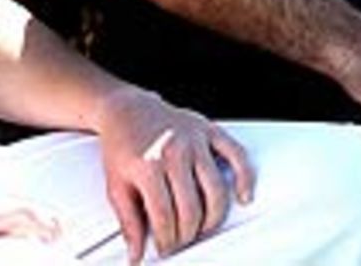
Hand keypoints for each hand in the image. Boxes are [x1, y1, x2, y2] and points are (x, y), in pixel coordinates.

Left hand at [95, 86, 252, 261]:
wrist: (127, 109)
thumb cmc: (122, 146)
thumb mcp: (116, 187)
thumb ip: (128, 224)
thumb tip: (136, 255)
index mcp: (149, 165)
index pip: (165, 218)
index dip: (166, 241)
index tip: (165, 248)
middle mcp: (175, 151)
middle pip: (192, 209)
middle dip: (188, 234)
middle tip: (181, 240)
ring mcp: (195, 139)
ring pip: (216, 190)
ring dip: (212, 218)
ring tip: (202, 226)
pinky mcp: (209, 129)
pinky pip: (236, 153)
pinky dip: (244, 177)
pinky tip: (242, 196)